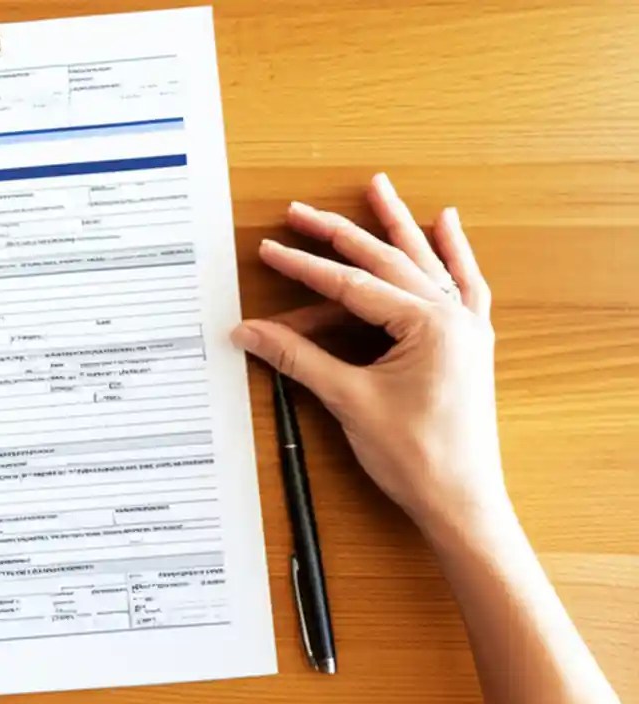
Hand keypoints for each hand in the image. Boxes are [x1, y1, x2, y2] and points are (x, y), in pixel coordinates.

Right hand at [232, 174, 509, 537]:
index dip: (304, 267)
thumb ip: (298, 359)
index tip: (270, 250)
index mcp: (428, 325)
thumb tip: (251, 333)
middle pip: (387, 260)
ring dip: (399, 224)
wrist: (461, 500)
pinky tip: (446, 225)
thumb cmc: (416, 457)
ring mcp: (466, 328)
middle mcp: (453, 317)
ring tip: (379, 188)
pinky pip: (464, 283)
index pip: (352, 284)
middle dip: (341, 233)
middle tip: (302, 212)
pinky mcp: (469, 343)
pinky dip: (453, 253)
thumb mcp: (348, 401)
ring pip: (427, 261)